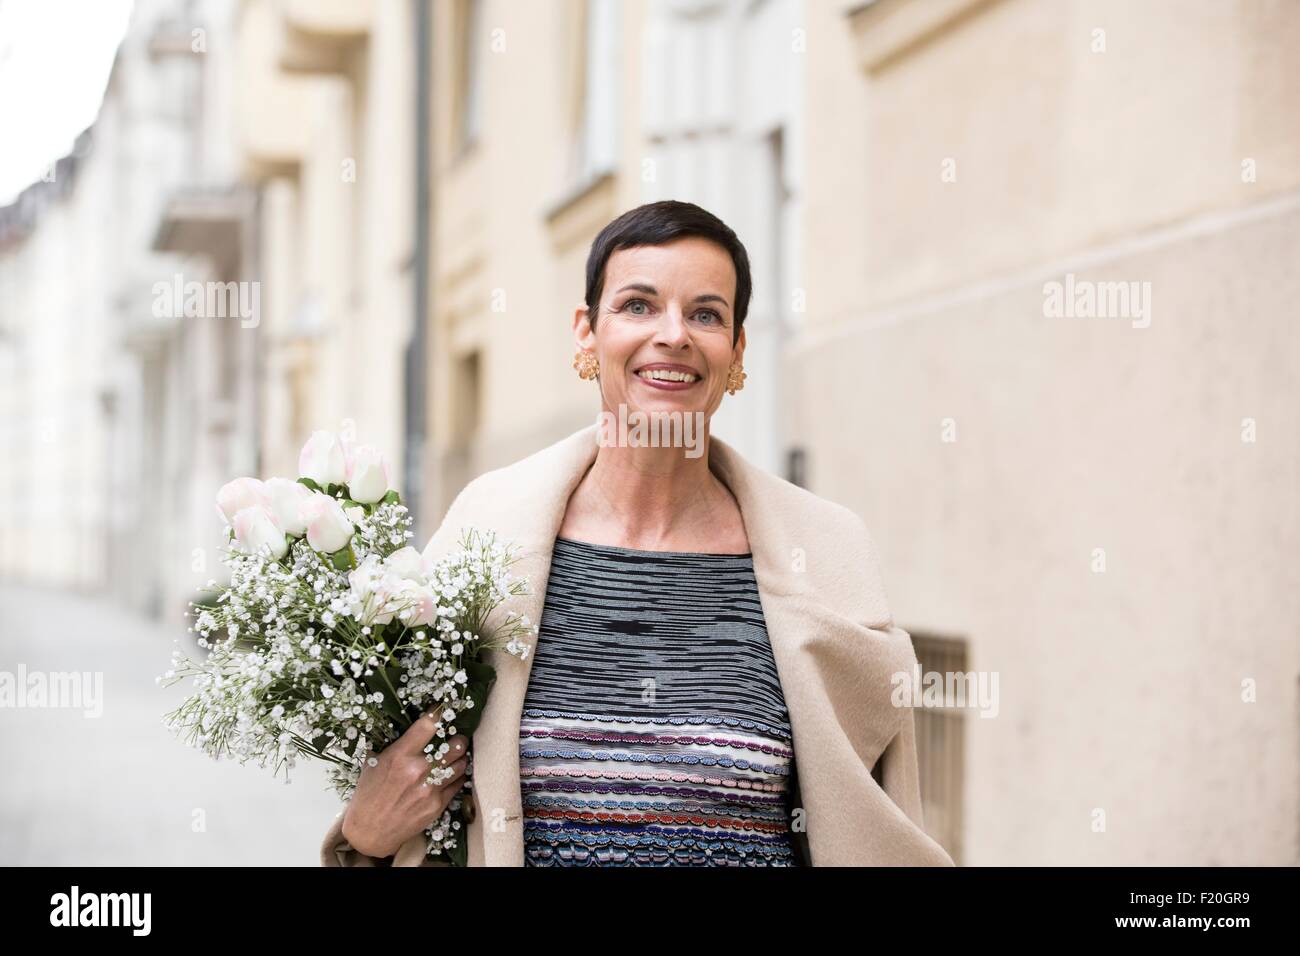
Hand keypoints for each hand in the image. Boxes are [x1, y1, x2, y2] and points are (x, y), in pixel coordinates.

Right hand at [340, 711, 469, 858]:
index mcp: (400, 756)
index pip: (428, 725)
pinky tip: (452, 772)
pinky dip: (457, 775)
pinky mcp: (437, 805)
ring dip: (460, 757)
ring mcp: (430, 789)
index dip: (438, 713)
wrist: (369, 832)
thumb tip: (403, 721)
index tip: (441, 709)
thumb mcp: (372, 762)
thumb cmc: (368, 794)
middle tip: (455, 737)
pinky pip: (458, 783)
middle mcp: (418, 770)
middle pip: (454, 745)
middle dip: (458, 738)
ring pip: (461, 764)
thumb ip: (390, 743)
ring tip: (456, 754)